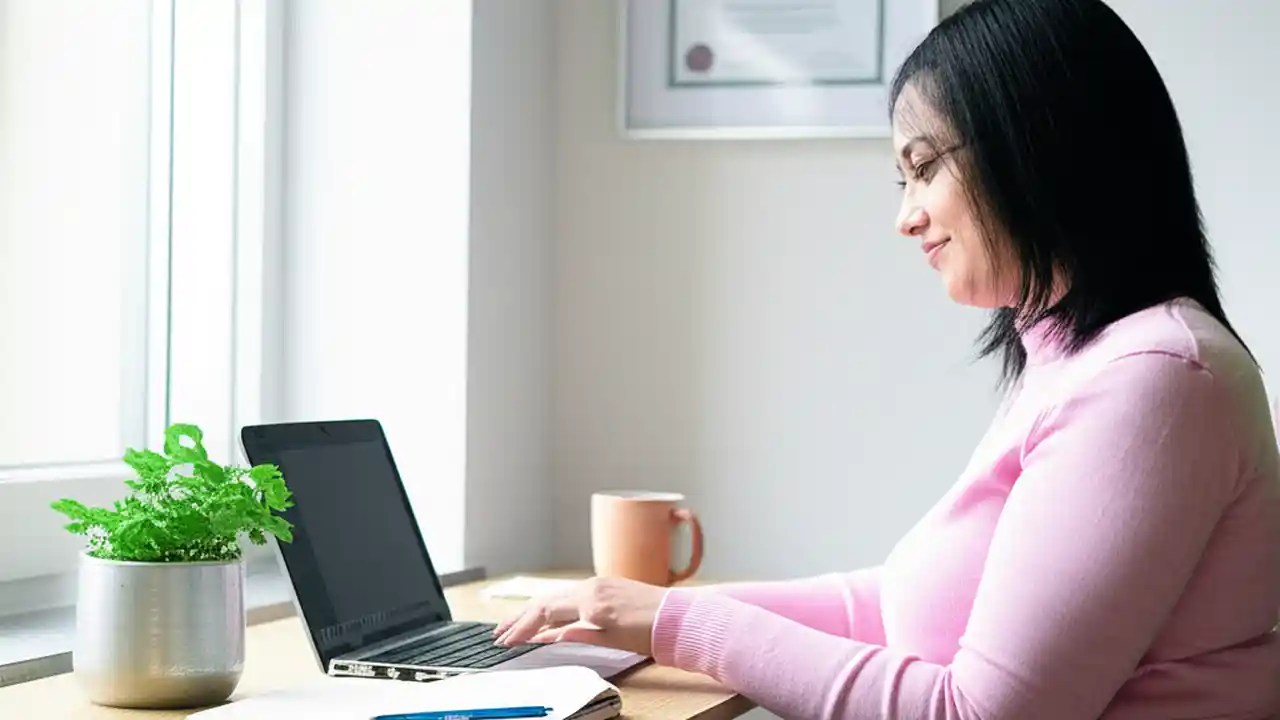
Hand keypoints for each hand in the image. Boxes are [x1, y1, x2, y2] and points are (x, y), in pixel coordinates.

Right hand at [492, 576, 667, 655]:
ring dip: (535, 611)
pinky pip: (572, 594)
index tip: (505, 641)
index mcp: (590, 601)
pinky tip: (549, 617)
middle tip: (500, 632)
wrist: (680, 617)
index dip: (522, 627)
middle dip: (520, 618)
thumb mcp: (610, 640)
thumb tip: (547, 636)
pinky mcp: (607, 585)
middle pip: (546, 601)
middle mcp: (591, 588)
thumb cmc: (650, 632)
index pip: (545, 612)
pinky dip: (554, 606)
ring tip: (517, 625)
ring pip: (558, 596)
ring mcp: (599, 584)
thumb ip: (576, 635)